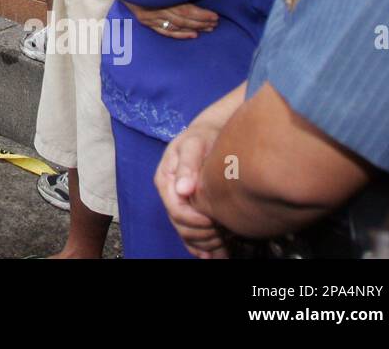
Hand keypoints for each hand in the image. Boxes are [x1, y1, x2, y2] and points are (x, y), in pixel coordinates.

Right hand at [124, 1, 217, 38]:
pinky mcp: (146, 22)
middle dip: (201, 22)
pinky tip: (193, 35)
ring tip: (209, 28)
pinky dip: (179, 34)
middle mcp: (153, 9)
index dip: (201, 14)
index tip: (215, 15)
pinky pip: (165, 31)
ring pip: (175, 26)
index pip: (184, 9)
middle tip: (215, 23)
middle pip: (182, 19)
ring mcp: (149, 17)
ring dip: (194, 28)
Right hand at [156, 123, 228, 257]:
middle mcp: (170, 193)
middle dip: (201, 235)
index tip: (214, 221)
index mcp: (165, 179)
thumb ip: (187, 165)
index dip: (194, 220)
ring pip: (186, 233)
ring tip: (223, 250)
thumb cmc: (202, 136)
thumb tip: (183, 189)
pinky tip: (216, 255)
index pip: (176, 209)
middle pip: (180, 225)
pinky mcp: (188, 207)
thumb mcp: (194, 144)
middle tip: (223, 236)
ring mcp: (178, 201)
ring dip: (204, 244)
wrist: (209, 133)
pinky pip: (190, 233)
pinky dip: (202, 247)